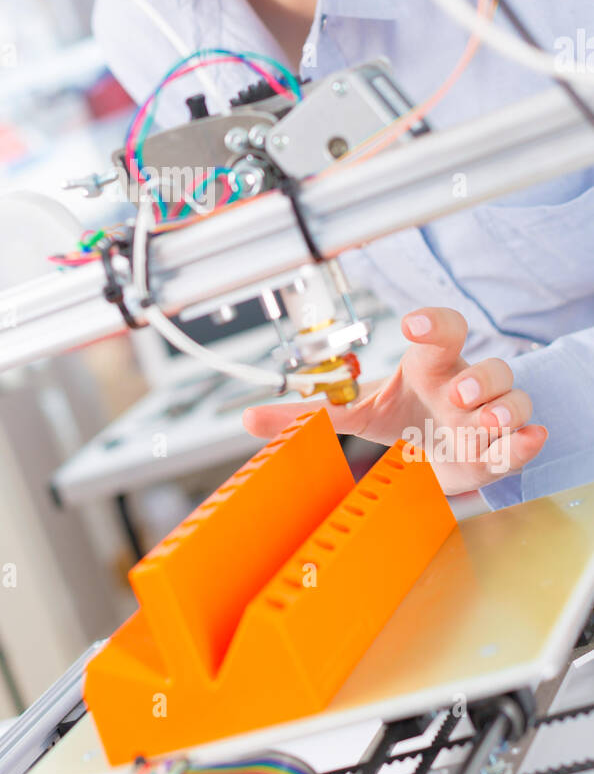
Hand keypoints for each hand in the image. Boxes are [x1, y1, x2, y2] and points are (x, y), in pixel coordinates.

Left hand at [242, 307, 547, 494]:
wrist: (439, 450)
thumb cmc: (404, 415)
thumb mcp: (357, 412)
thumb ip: (309, 415)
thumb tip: (248, 417)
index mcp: (429, 366)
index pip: (442, 331)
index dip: (433, 323)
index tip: (412, 326)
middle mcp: (465, 384)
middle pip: (488, 363)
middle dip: (479, 376)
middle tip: (457, 394)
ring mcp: (489, 415)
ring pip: (513, 396)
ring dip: (504, 407)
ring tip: (484, 420)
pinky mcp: (503, 447)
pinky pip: (526, 436)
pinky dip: (527, 439)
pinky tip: (523, 439)